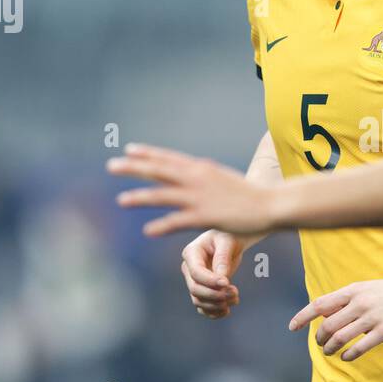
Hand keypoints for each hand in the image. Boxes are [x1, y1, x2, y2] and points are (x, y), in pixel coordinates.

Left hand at [109, 143, 272, 235]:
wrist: (272, 204)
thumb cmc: (250, 195)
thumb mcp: (224, 179)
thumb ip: (206, 178)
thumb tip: (197, 172)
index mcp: (202, 168)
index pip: (169, 158)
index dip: (148, 153)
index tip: (129, 150)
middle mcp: (197, 178)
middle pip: (158, 170)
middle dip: (133, 168)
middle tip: (111, 165)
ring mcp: (200, 197)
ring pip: (162, 195)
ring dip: (139, 197)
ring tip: (121, 201)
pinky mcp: (206, 216)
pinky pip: (178, 221)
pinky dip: (161, 226)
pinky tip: (147, 231)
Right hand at [181, 230, 245, 318]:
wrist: (230, 241)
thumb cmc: (228, 236)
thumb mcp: (228, 241)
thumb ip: (223, 258)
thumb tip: (222, 279)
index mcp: (191, 253)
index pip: (196, 273)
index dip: (211, 281)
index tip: (228, 283)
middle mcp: (188, 268)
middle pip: (195, 289)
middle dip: (215, 295)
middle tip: (235, 292)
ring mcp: (193, 280)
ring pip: (198, 300)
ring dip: (216, 305)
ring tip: (235, 299)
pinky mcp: (202, 290)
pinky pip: (203, 307)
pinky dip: (213, 313)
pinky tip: (226, 311)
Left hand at [288, 272, 382, 360]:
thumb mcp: (367, 289)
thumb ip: (346, 300)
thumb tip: (324, 315)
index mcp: (353, 290)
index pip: (320, 304)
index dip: (303, 316)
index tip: (292, 327)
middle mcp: (360, 303)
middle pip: (328, 325)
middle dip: (319, 338)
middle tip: (320, 344)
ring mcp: (373, 317)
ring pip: (340, 338)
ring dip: (330, 348)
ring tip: (330, 352)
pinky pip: (360, 347)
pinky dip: (348, 355)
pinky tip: (346, 357)